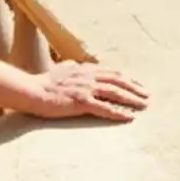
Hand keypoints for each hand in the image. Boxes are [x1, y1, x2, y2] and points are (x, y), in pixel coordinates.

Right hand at [23, 61, 148, 121]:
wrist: (32, 90)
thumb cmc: (44, 82)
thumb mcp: (60, 69)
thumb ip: (71, 66)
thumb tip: (76, 63)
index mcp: (85, 69)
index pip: (111, 73)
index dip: (126, 79)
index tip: (137, 85)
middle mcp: (88, 76)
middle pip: (118, 81)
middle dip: (135, 88)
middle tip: (147, 96)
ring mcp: (86, 88)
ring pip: (115, 93)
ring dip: (131, 99)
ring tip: (143, 106)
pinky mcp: (81, 102)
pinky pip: (104, 108)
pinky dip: (118, 112)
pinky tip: (128, 117)